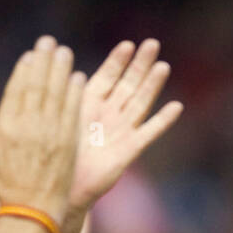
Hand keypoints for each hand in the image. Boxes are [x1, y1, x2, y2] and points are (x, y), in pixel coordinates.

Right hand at [0, 36, 85, 221]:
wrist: (33, 211)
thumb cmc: (6, 186)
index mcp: (7, 127)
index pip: (17, 90)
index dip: (25, 70)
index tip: (31, 55)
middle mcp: (29, 126)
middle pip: (38, 85)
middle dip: (44, 61)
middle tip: (50, 42)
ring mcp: (50, 133)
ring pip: (56, 93)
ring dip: (61, 70)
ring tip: (65, 52)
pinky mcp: (68, 143)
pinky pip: (72, 111)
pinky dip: (75, 92)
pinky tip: (78, 77)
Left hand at [68, 39, 183, 211]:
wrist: (63, 188)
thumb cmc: (56, 155)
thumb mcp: (58, 118)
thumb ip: (63, 95)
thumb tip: (62, 69)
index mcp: (89, 105)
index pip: (106, 76)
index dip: (117, 61)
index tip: (128, 45)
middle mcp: (108, 115)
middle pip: (128, 85)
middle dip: (139, 65)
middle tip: (152, 43)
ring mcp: (120, 132)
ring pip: (139, 103)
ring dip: (152, 86)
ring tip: (163, 66)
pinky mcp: (129, 151)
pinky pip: (148, 133)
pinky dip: (162, 121)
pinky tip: (176, 107)